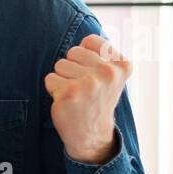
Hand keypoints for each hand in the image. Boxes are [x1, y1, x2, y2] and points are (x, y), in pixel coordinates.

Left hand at [44, 33, 129, 163]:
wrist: (92, 133)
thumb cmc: (97, 99)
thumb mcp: (111, 75)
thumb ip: (102, 54)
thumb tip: (84, 39)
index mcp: (122, 64)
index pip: (90, 40)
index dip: (84, 56)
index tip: (93, 74)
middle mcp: (108, 72)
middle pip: (73, 51)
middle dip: (72, 67)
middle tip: (82, 87)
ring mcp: (89, 83)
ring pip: (60, 64)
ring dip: (63, 79)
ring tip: (75, 94)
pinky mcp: (69, 93)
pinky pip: (50, 78)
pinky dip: (54, 89)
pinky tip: (67, 101)